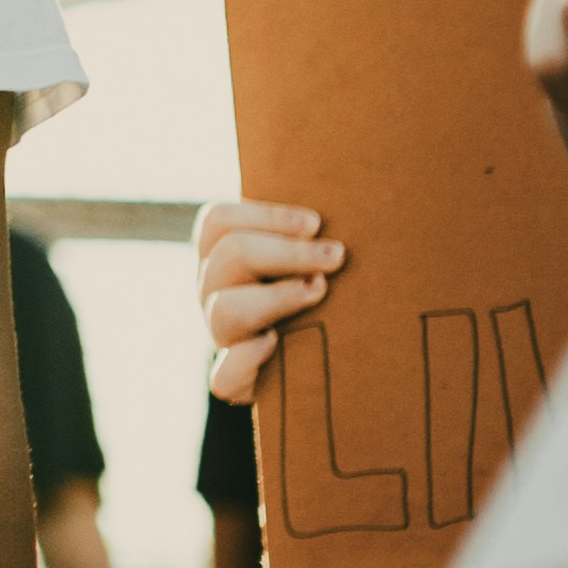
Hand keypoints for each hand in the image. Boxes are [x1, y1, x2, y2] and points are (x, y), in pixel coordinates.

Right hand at [191, 194, 345, 401]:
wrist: (318, 360)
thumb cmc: (318, 289)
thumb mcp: (308, 253)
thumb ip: (312, 229)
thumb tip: (353, 189)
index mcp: (222, 253)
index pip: (218, 220)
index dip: (266, 215)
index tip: (316, 222)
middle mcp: (214, 290)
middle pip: (228, 254)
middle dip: (288, 251)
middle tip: (337, 255)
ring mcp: (220, 334)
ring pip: (225, 309)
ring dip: (278, 295)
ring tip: (320, 290)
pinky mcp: (233, 378)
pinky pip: (223, 375)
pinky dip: (248, 359)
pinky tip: (278, 344)